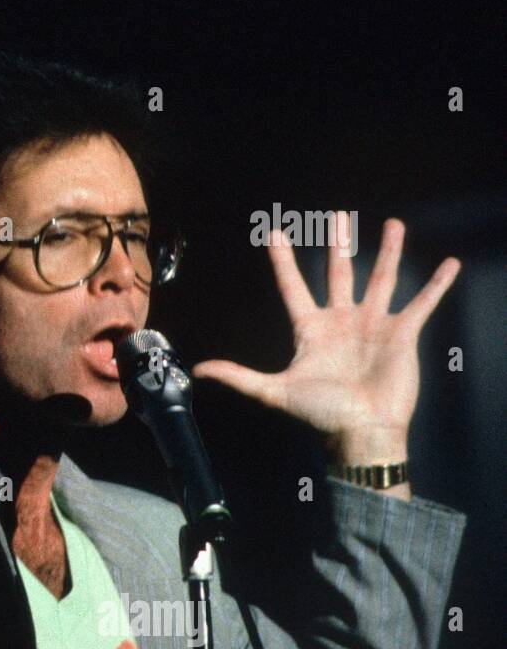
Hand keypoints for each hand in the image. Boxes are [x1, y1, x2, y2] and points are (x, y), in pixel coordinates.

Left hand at [191, 214, 459, 477]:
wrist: (361, 432)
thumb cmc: (319, 414)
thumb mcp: (274, 391)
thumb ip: (238, 376)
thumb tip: (199, 370)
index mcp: (310, 329)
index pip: (292, 285)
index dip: (283, 260)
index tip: (275, 232)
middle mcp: (341, 321)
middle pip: (338, 273)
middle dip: (338, 245)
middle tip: (338, 216)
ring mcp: (373, 325)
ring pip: (382, 278)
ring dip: (389, 251)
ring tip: (394, 224)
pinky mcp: (402, 334)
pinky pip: (422, 303)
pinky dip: (436, 284)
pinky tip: (449, 264)